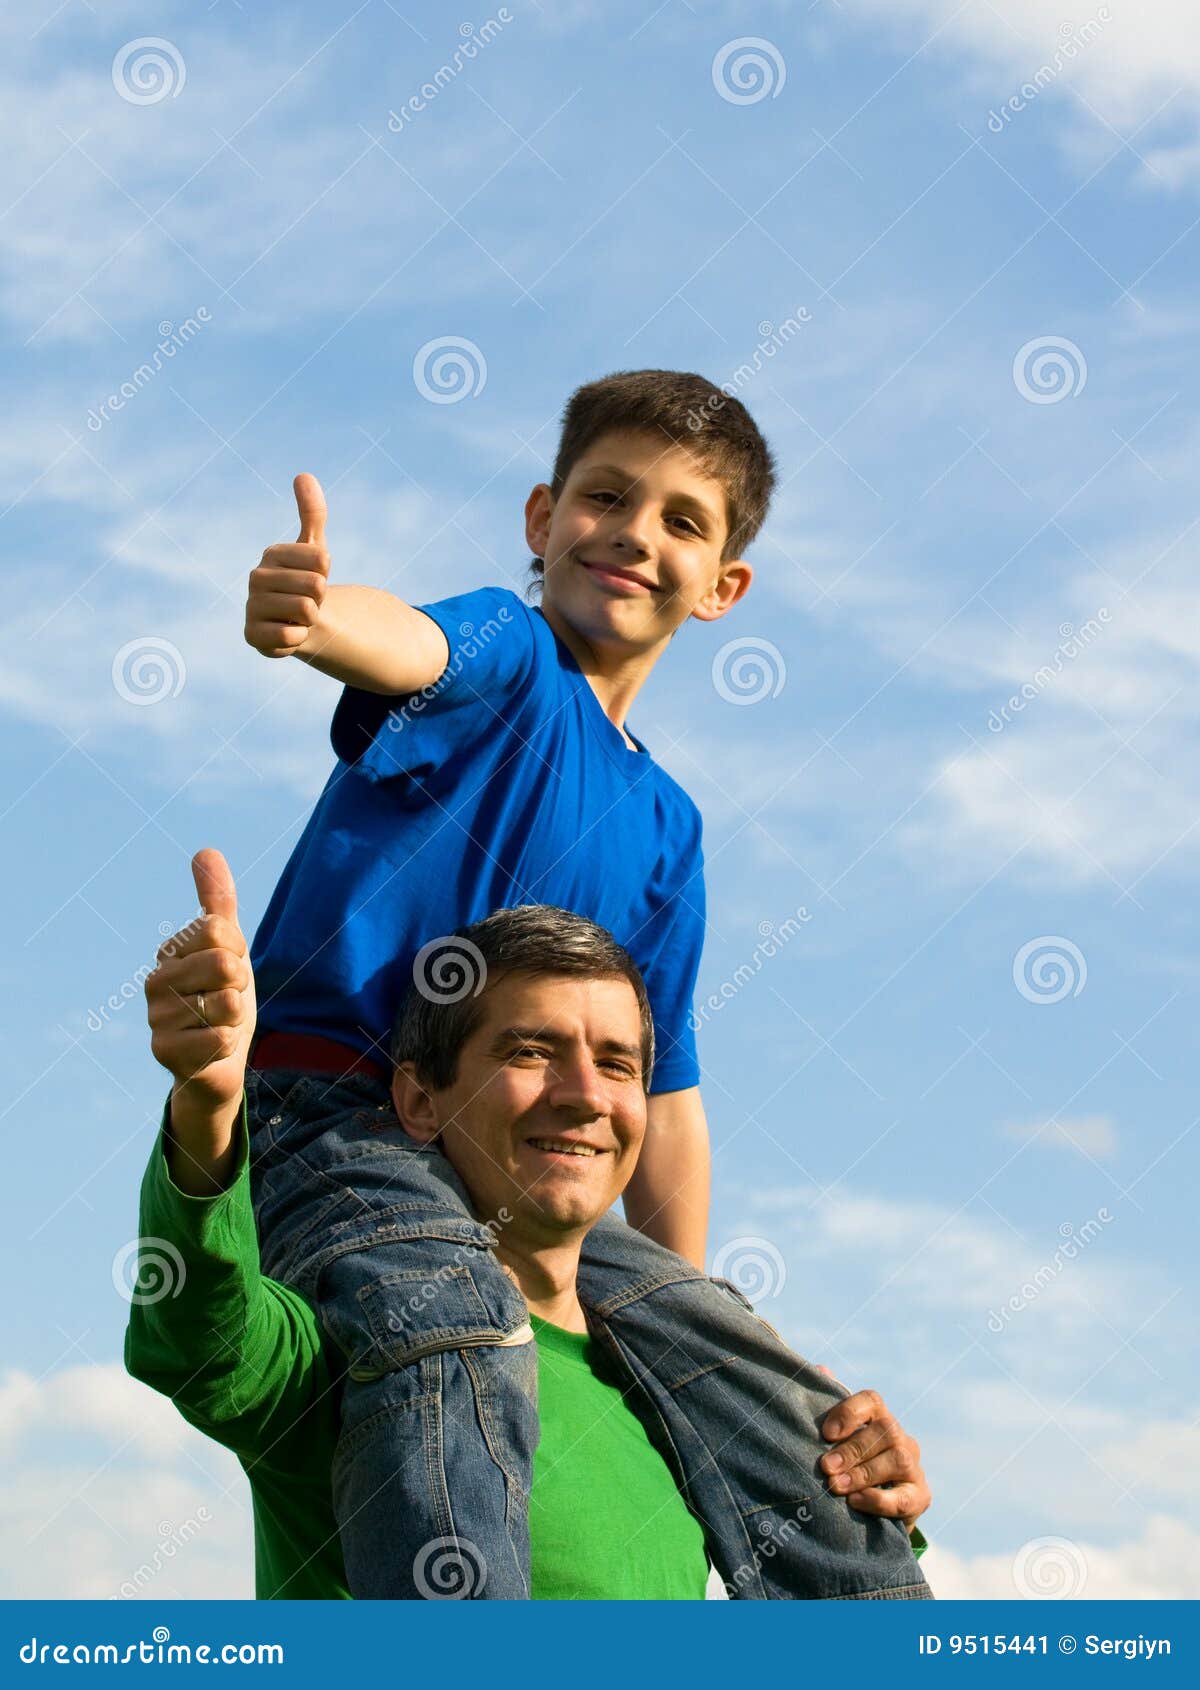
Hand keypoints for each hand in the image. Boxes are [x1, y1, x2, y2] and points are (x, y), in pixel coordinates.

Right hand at [146, 849, 255, 1117]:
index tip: (229, 970)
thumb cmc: (223, 997)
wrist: (218, 1061)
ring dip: (235, 1019)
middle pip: (225, 964)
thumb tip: (205, 849)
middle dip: (240, 987)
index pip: (220, 930)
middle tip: (226, 1000)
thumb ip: (218, 901)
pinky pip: (220, 1038)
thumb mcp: (229, 946)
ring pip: (227, 1003)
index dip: (239, 952)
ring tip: (218, 1025)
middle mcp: (155, 981)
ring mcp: (155, 1017)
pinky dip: (227, 1045)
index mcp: (170, 951)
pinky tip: (211, 1049)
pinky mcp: (162, 1052)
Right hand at [245, 473, 329, 656]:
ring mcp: (251, 607)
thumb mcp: (314, 548)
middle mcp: (256, 578)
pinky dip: (298, 639)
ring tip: (297, 617)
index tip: (313, 579)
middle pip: (315, 585)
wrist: (298, 624)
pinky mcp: (252, 636)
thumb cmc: (306, 583)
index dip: (327, 574)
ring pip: (304, 610)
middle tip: (307, 601)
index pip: (322, 559)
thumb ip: (312, 513)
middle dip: (320, 599)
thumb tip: (304, 474)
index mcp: (272, 554)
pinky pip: (290, 637)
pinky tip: (288, 634)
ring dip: (310, 619)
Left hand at [819, 1389, 929, 1531]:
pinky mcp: (920, 1497)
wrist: (869, 1510)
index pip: (871, 1401)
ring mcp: (913, 1467)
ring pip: (897, 1460)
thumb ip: (824, 1404)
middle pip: (884, 1431)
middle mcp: (900, 1438)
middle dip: (851, 1450)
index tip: (825, 1433)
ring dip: (863, 1473)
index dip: (849, 1412)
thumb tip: (822, 1370)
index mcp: (879, 1418)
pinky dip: (879, 1499)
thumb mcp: (832, 1439)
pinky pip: (905, 1497)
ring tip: (836, 1485)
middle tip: (826, 1467)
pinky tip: (856, 1501)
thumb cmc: (845, 1465)